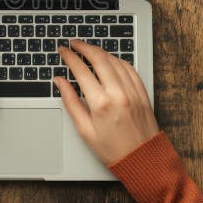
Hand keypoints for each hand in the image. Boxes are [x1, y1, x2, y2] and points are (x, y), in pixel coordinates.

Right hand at [55, 40, 158, 165]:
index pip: (81, 70)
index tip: (63, 51)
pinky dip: (117, 60)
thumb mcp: (84, 129)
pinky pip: (129, 68)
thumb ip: (70, 101)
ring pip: (115, 60)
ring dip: (100, 51)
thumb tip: (60, 82)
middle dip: (84, 47)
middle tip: (74, 43)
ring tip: (89, 50)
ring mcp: (132, 91)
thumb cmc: (112, 148)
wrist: (142, 159)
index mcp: (100, 103)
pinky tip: (109, 60)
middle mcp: (118, 94)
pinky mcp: (142, 92)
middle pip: (99, 58)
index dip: (69, 57)